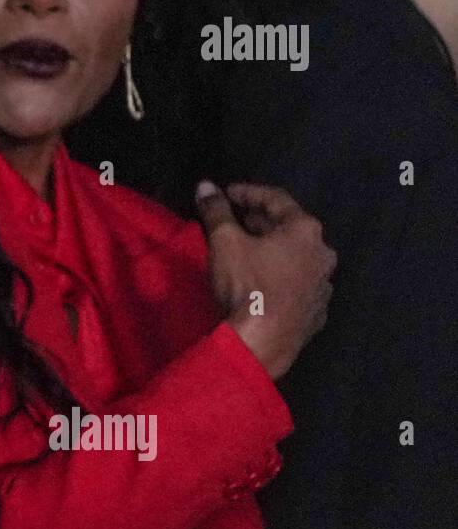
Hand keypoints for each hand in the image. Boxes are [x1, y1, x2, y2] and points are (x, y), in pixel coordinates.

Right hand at [196, 180, 336, 378]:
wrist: (263, 343)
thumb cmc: (246, 284)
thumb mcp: (224, 242)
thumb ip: (216, 210)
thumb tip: (205, 186)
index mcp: (305, 230)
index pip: (276, 199)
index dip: (248, 192)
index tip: (226, 193)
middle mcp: (323, 253)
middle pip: (290, 228)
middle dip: (261, 222)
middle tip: (236, 222)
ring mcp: (323, 285)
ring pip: (296, 258)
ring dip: (273, 251)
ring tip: (247, 253)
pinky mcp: (317, 312)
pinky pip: (298, 285)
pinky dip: (281, 277)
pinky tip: (263, 283)